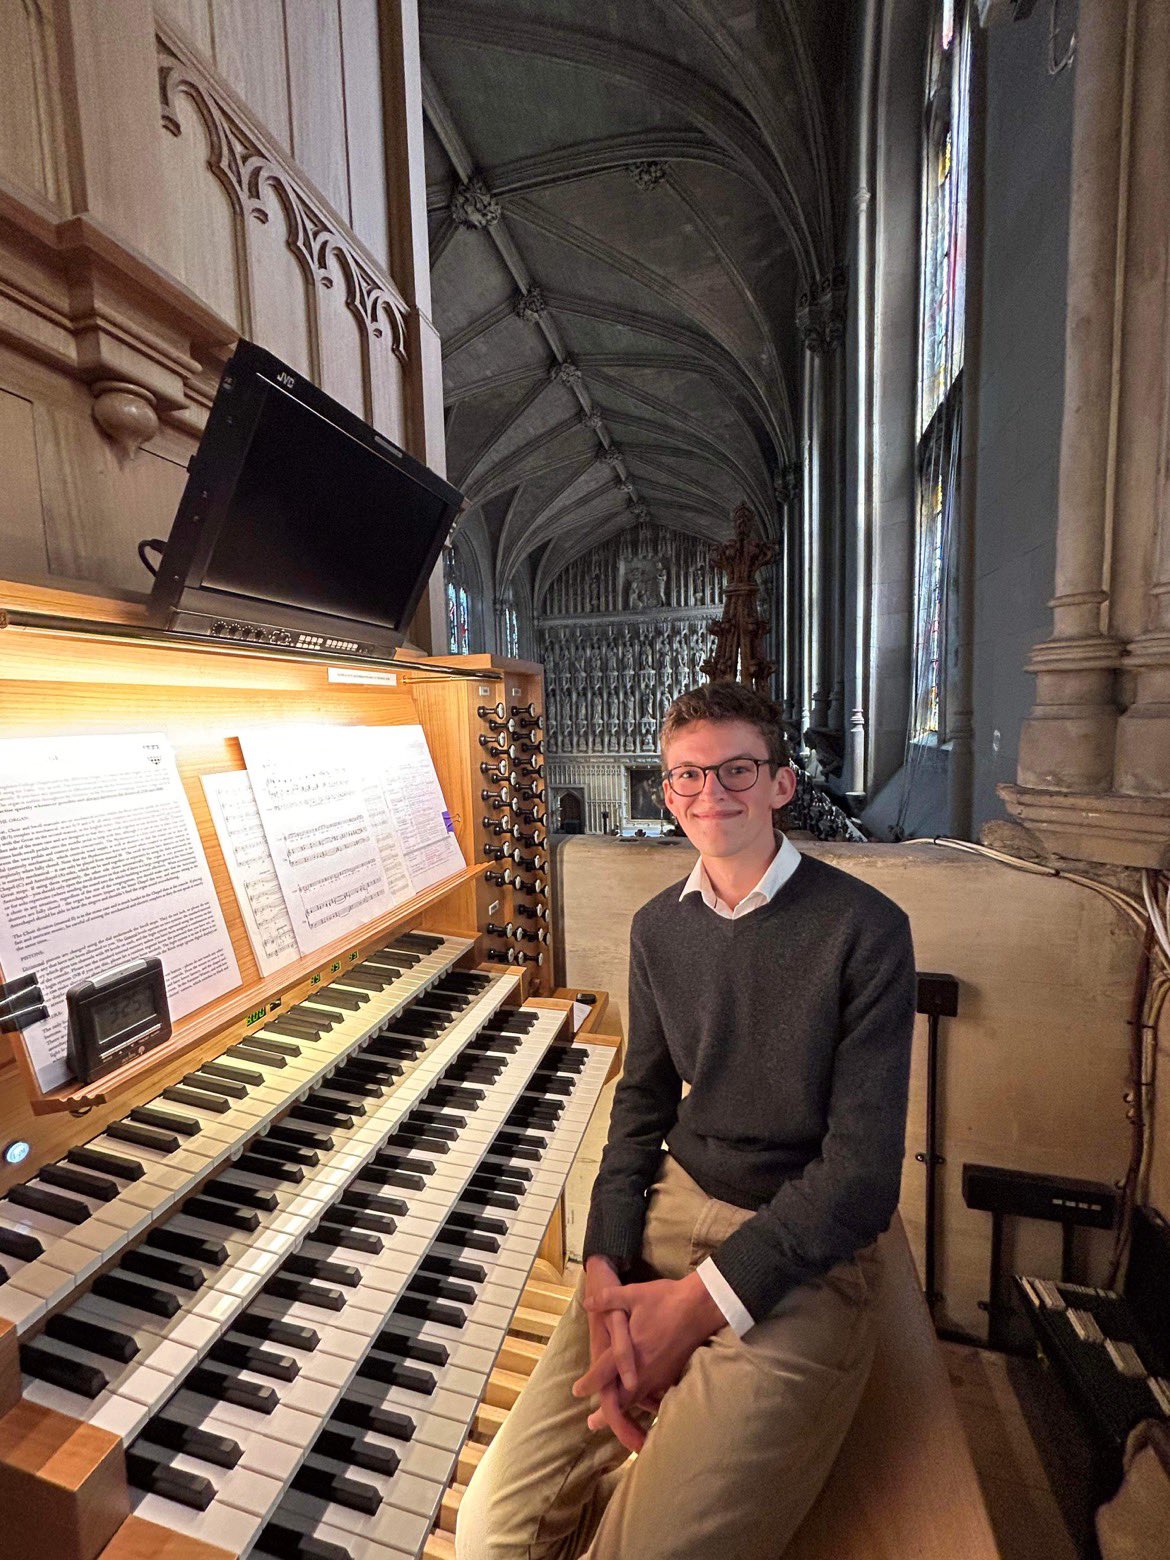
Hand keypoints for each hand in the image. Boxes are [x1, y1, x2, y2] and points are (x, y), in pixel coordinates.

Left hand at [573, 1272, 725, 1450]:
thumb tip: (587, 1303)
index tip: (576, 1392)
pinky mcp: (672, 1375)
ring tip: (615, 1421)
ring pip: (638, 1400)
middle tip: (592, 1423)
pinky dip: (646, 1403)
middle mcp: (643, 1369)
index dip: (588, 1384)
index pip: (602, 1373)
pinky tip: (644, 1405)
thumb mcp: (634, 1293)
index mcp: (629, 1351)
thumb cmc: (666, 1299)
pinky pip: (656, 1396)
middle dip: (605, 1414)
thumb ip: (608, 1299)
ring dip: (624, 1411)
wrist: (700, 1306)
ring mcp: (659, 1375)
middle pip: (620, 1399)